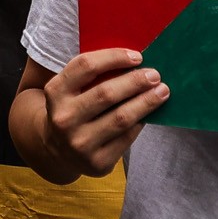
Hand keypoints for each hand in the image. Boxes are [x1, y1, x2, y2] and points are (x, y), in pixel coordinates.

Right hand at [41, 47, 169, 176]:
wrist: (58, 150)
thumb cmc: (73, 108)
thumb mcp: (70, 89)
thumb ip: (92, 74)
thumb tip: (135, 62)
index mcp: (55, 91)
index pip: (86, 66)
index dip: (114, 57)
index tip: (137, 56)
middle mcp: (64, 118)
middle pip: (106, 93)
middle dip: (135, 81)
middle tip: (155, 75)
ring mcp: (79, 143)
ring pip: (121, 117)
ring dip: (146, 102)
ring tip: (162, 92)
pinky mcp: (97, 162)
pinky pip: (126, 137)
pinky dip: (140, 122)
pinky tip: (149, 113)